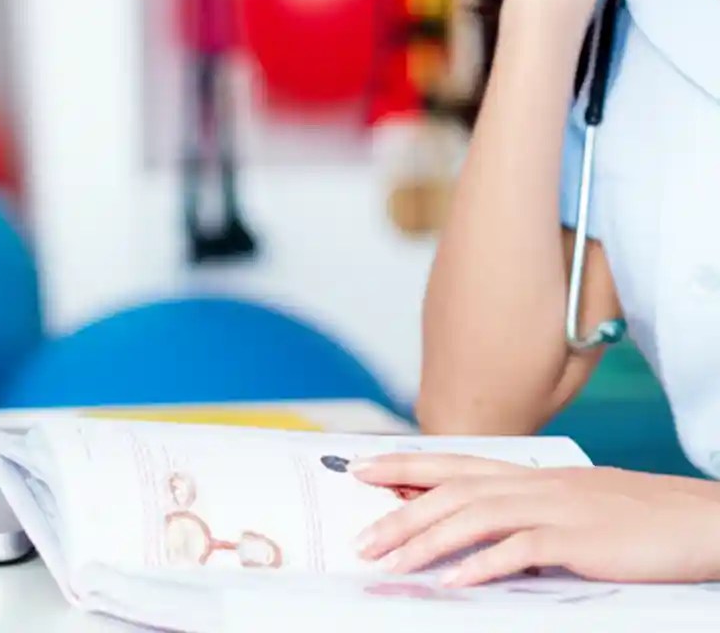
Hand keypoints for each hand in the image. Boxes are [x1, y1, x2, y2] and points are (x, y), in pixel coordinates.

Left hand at [350, 453, 719, 586]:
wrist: (701, 519)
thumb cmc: (638, 518)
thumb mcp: (571, 503)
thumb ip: (525, 508)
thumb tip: (480, 526)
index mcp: (531, 474)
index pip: (453, 464)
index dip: (404, 465)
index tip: (360, 470)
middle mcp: (535, 483)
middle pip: (451, 492)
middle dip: (399, 514)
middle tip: (361, 540)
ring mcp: (556, 508)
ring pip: (473, 516)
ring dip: (425, 541)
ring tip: (391, 563)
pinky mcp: (578, 539)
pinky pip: (520, 550)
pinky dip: (482, 564)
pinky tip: (453, 581)